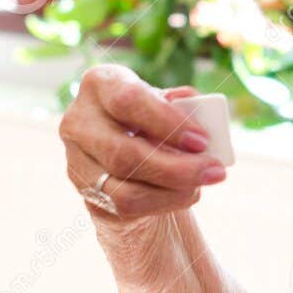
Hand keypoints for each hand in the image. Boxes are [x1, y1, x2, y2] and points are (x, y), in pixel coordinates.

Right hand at [58, 65, 226, 224]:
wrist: (128, 149)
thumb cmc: (152, 116)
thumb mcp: (165, 102)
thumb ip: (183, 105)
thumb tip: (201, 113)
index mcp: (100, 84)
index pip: (128, 101)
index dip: (167, 122)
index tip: (202, 140)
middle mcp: (78, 122)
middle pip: (124, 154)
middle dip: (177, 168)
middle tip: (215, 171)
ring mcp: (76, 161)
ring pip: (124, 191)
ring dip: (172, 192)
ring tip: (201, 184)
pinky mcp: (87, 193)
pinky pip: (126, 208)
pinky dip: (163, 203)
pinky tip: (185, 193)